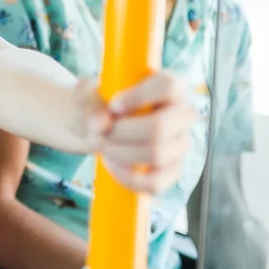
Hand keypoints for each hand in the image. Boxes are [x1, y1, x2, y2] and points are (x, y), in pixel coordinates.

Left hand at [78, 73, 195, 193]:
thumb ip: (88, 101)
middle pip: (161, 126)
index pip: (168, 86)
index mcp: (169, 86)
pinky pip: (156, 182)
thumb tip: (99, 124)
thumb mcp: (87, 94)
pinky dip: (127, 177)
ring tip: (101, 145)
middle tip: (99, 132)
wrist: (97, 128)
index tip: (113, 106)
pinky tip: (111, 165)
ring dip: (120, 152)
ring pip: (157, 154)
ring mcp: (180, 144)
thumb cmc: (98, 105)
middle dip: (121, 132)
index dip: (138, 97)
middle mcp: (182, 114)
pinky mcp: (172, 170)